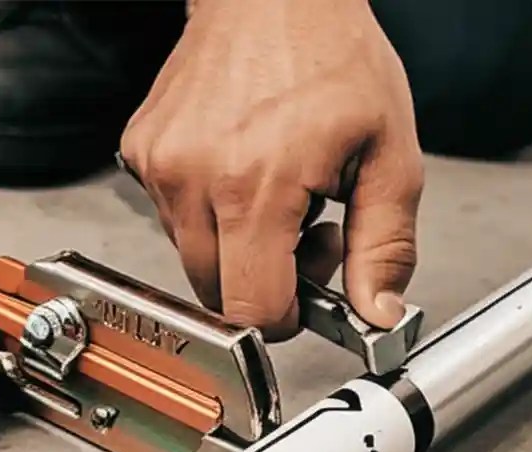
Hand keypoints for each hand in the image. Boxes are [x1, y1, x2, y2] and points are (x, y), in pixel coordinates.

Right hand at [119, 0, 422, 340]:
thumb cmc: (331, 55)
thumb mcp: (390, 154)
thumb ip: (385, 244)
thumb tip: (375, 312)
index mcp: (255, 186)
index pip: (251, 310)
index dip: (288, 317)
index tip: (311, 293)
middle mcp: (193, 180)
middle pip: (217, 294)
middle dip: (265, 280)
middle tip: (308, 228)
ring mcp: (159, 166)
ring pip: (192, 259)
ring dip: (236, 248)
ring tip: (279, 192)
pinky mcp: (140, 152)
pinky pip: (172, 218)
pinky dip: (208, 212)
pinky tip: (242, 169)